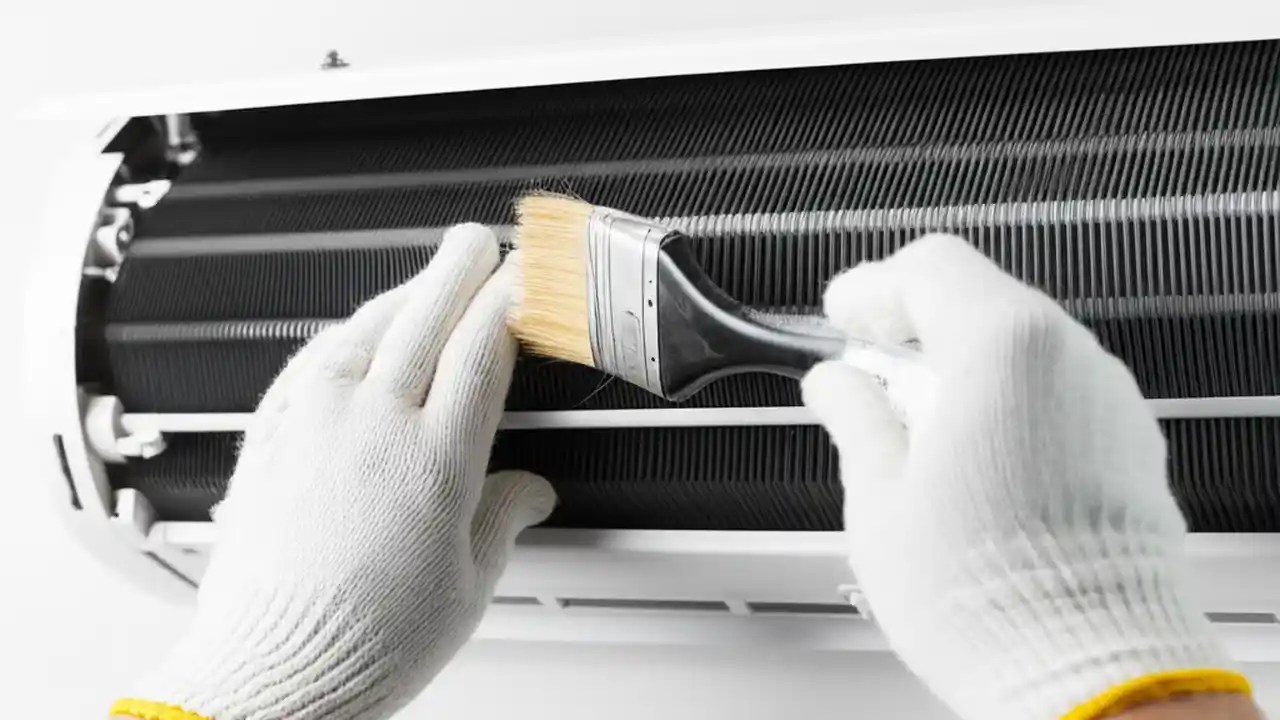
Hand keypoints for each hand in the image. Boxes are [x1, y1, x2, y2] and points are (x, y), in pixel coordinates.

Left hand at [115, 225, 554, 719]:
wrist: (273, 671)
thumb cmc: (366, 643)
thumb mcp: (467, 589)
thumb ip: (502, 521)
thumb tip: (528, 493)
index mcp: (434, 462)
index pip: (482, 351)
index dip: (508, 304)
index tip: (524, 281)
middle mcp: (371, 428)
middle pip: (425, 318)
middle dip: (459, 270)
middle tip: (478, 242)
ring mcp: (314, 426)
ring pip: (366, 327)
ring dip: (403, 290)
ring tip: (427, 275)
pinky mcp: (271, 438)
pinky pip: (310, 358)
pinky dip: (343, 329)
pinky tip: (354, 326)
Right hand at [802, 236, 1249, 719]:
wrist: (1088, 674)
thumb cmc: (989, 600)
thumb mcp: (881, 499)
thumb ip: (856, 418)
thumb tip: (836, 388)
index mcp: (1003, 350)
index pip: (931, 269)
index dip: (872, 286)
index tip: (843, 313)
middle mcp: (1070, 361)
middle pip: (982, 297)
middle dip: (916, 325)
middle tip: (866, 365)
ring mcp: (1110, 403)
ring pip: (1024, 344)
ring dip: (962, 363)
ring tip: (913, 423)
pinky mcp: (1129, 446)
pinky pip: (1061, 392)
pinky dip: (1010, 400)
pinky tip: (972, 454)